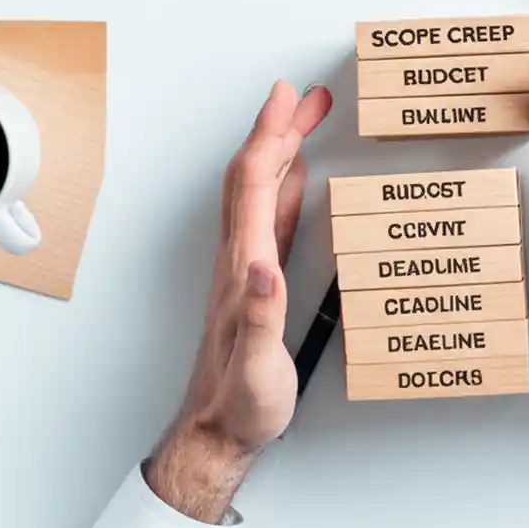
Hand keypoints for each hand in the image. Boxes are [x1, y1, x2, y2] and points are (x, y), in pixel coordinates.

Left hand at [147, 81, 332, 522]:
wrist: (219, 430)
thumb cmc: (240, 403)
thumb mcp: (256, 366)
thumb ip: (261, 316)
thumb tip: (265, 266)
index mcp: (243, 268)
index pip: (252, 184)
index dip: (268, 136)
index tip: (286, 97)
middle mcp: (241, 259)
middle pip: (254, 176)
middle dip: (278, 128)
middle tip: (309, 97)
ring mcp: (247, 269)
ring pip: (261, 192)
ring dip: (282, 151)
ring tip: (307, 123)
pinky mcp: (258, 284)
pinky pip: (271, 219)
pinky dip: (285, 188)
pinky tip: (298, 182)